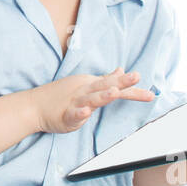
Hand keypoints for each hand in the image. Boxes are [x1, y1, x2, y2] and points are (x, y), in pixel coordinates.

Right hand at [36, 68, 156, 133]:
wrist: (35, 106)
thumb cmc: (63, 95)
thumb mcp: (87, 85)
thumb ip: (106, 79)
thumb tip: (121, 70)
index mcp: (92, 85)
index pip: (115, 85)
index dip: (132, 88)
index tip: (150, 92)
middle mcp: (85, 90)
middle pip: (106, 86)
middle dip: (121, 82)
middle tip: (136, 76)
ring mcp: (74, 102)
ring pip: (91, 99)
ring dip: (102, 95)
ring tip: (114, 93)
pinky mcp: (65, 115)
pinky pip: (73, 114)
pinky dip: (79, 113)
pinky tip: (85, 113)